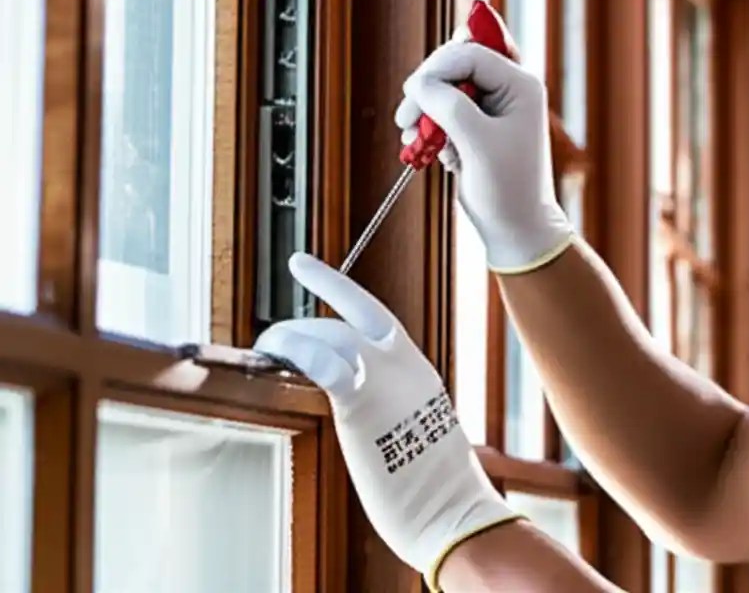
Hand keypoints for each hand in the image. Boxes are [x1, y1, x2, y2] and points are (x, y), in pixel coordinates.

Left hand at [254, 253, 518, 589]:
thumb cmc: (434, 489)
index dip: (334, 285)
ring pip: (329, 335)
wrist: (453, 511)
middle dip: (301, 327)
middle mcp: (403, 365)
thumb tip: (367, 412)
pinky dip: (297, 348)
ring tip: (267, 349)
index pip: (372, 313)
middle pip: (342, 324)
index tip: (304, 265)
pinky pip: (323, 362)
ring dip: (290, 337)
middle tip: (272, 340)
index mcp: (417, 372)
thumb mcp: (416, 432)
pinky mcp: (363, 403)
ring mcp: (385, 380)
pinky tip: (275, 349)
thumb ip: (393, 408)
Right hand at [399, 41, 574, 273]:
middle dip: (428, 89)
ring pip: (444, 87)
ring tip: (415, 140)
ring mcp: (491, 106)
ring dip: (424, 110)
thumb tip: (419, 82)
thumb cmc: (508, 189)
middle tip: (408, 119)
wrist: (515, 227)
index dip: (438, 68)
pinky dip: (431, 127)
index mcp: (521, 85)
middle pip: (455, 63)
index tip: (414, 93)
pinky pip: (443, 110)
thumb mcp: (477, 142)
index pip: (471, 53)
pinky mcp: (475, 124)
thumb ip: (449, 105)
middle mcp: (508, 89)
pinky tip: (431, 151)